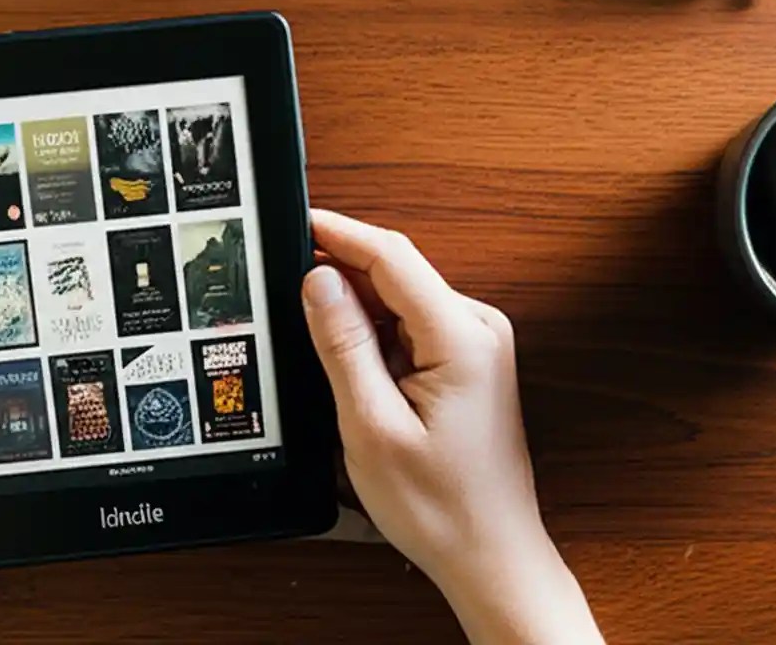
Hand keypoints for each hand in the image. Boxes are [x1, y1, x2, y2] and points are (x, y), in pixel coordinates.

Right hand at [302, 211, 601, 644]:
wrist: (490, 553)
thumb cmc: (441, 506)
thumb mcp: (371, 425)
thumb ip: (343, 345)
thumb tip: (318, 282)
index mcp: (462, 337)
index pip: (392, 257)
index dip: (340, 233)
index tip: (297, 221)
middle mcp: (478, 329)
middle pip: (396, 275)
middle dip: (340, 277)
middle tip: (285, 295)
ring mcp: (477, 345)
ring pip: (400, 302)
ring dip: (356, 314)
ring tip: (315, 346)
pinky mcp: (469, 363)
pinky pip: (412, 329)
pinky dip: (376, 337)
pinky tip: (350, 367)